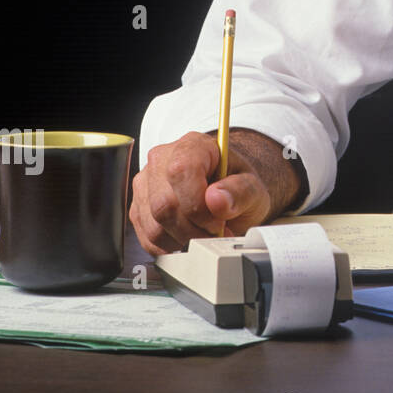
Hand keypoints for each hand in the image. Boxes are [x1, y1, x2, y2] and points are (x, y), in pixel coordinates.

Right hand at [130, 131, 276, 255]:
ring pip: (154, 225)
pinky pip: (148, 238)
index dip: (197, 204)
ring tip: (206, 234)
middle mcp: (162, 160)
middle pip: (165, 204)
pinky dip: (172, 246)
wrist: (227, 195)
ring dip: (183, 240)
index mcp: (193, 145)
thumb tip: (217, 199)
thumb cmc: (237, 187)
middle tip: (216, 232)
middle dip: (193, 228)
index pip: (181, 171)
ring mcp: (146, 185)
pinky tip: (190, 238)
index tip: (217, 221)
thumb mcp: (253, 187)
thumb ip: (241, 191)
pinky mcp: (138, 209)